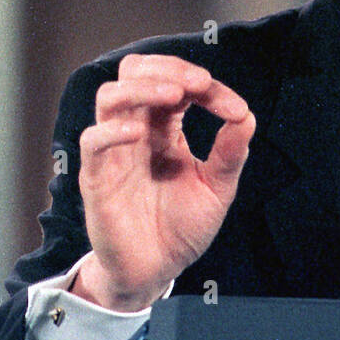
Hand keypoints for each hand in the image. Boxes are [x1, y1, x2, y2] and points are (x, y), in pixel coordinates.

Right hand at [73, 53, 256, 311]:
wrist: (158, 271)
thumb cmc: (182, 228)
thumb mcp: (217, 189)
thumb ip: (230, 153)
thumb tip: (246, 115)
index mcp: (167, 130)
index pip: (178, 84)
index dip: (208, 88)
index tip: (235, 110)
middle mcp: (138, 132)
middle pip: (136, 73)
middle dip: (168, 68)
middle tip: (199, 83)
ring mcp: (115, 152)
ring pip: (110, 96)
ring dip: (142, 87)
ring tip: (174, 94)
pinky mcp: (97, 178)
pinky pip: (93, 141)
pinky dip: (113, 130)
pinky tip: (140, 134)